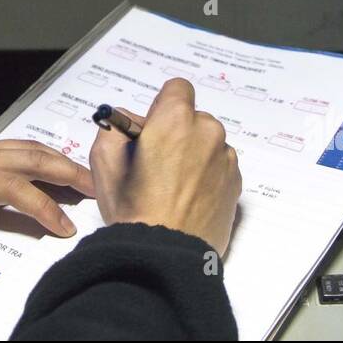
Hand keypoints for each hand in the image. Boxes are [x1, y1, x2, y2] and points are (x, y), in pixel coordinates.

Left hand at [0, 137, 94, 309]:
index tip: (64, 227)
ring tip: (86, 176)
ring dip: (59, 159)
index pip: (14, 188)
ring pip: (27, 148)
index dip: (42, 207)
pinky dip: (41, 153)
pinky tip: (52, 164)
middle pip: (31, 158)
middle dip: (67, 172)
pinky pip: (16, 146)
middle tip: (97, 190)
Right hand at [88, 79, 241, 253]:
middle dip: (178, 132)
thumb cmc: (134, 208)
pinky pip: (219, 166)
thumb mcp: (105, 161)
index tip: (152, 128)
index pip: (177, 88)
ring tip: (173, 187)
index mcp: (176, 120)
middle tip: (157, 163)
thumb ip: (115, 128)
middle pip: (194, 117)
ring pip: (208, 143)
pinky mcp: (236, 183)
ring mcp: (226, 159)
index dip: (162, 107)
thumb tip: (130, 123)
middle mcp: (208, 132)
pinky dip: (207, 175)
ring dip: (194, 154)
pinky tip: (188, 199)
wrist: (164, 254)